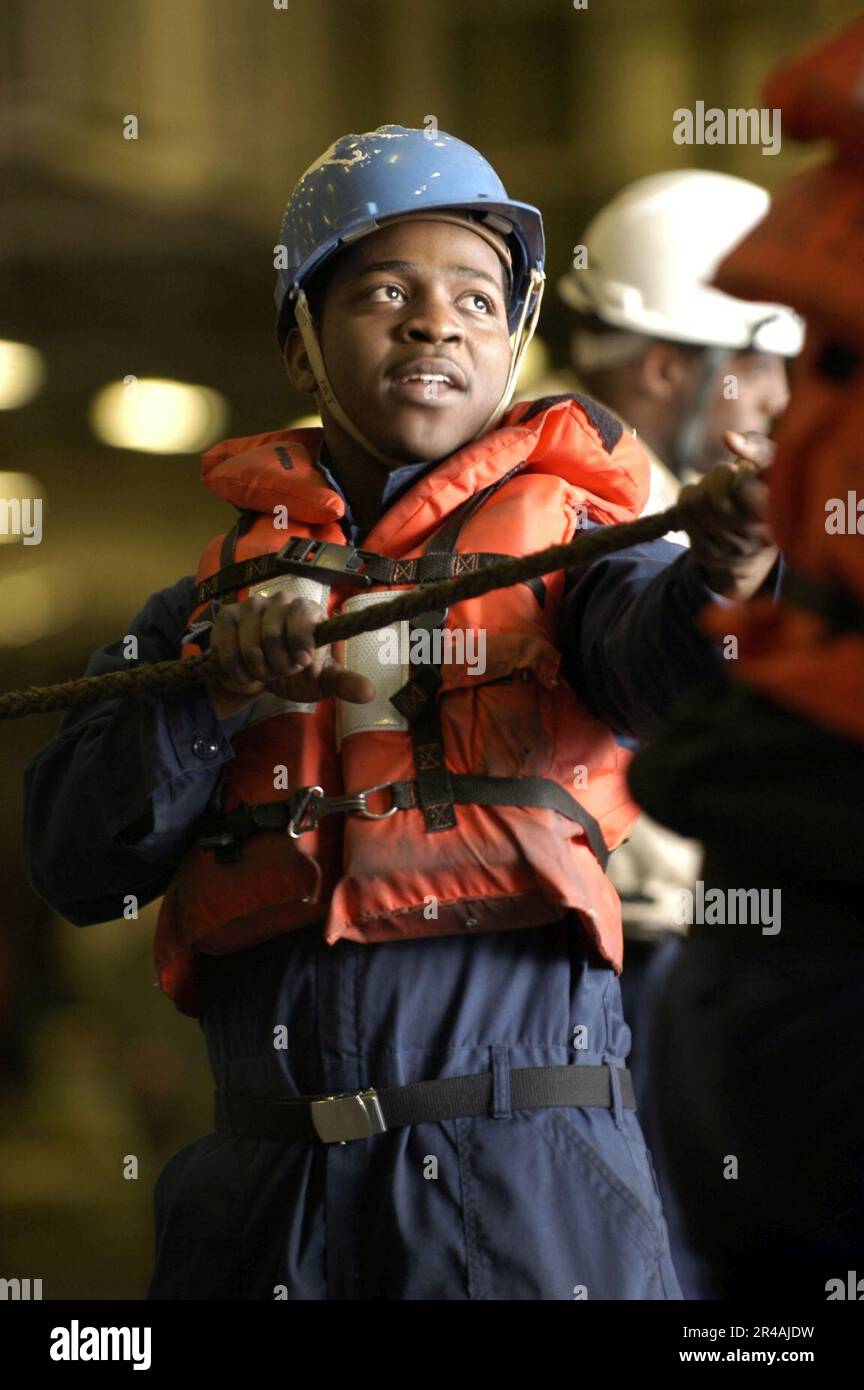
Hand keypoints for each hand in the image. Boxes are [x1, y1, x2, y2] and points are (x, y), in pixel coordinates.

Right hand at [205, 592, 375, 718]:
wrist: (259, 677)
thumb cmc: (296, 674)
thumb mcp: (322, 681)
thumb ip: (345, 683)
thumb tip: (369, 693)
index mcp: (308, 610)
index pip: (303, 615)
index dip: (300, 640)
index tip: (301, 662)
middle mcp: (281, 600)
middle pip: (273, 634)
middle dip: (278, 665)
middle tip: (281, 672)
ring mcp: (251, 605)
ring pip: (250, 644)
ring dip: (258, 669)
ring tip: (264, 671)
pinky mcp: (227, 617)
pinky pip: (227, 647)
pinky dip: (237, 670)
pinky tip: (245, 673)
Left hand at [676, 429, 778, 600]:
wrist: (753, 545)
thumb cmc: (765, 491)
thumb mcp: (772, 466)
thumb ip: (757, 446)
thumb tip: (728, 437)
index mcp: (780, 514)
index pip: (745, 489)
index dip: (739, 475)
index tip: (744, 470)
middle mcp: (759, 537)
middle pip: (717, 498)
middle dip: (718, 476)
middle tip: (728, 473)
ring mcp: (732, 549)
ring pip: (697, 503)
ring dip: (701, 486)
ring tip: (715, 489)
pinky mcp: (709, 554)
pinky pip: (684, 514)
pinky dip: (686, 498)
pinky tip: (701, 502)